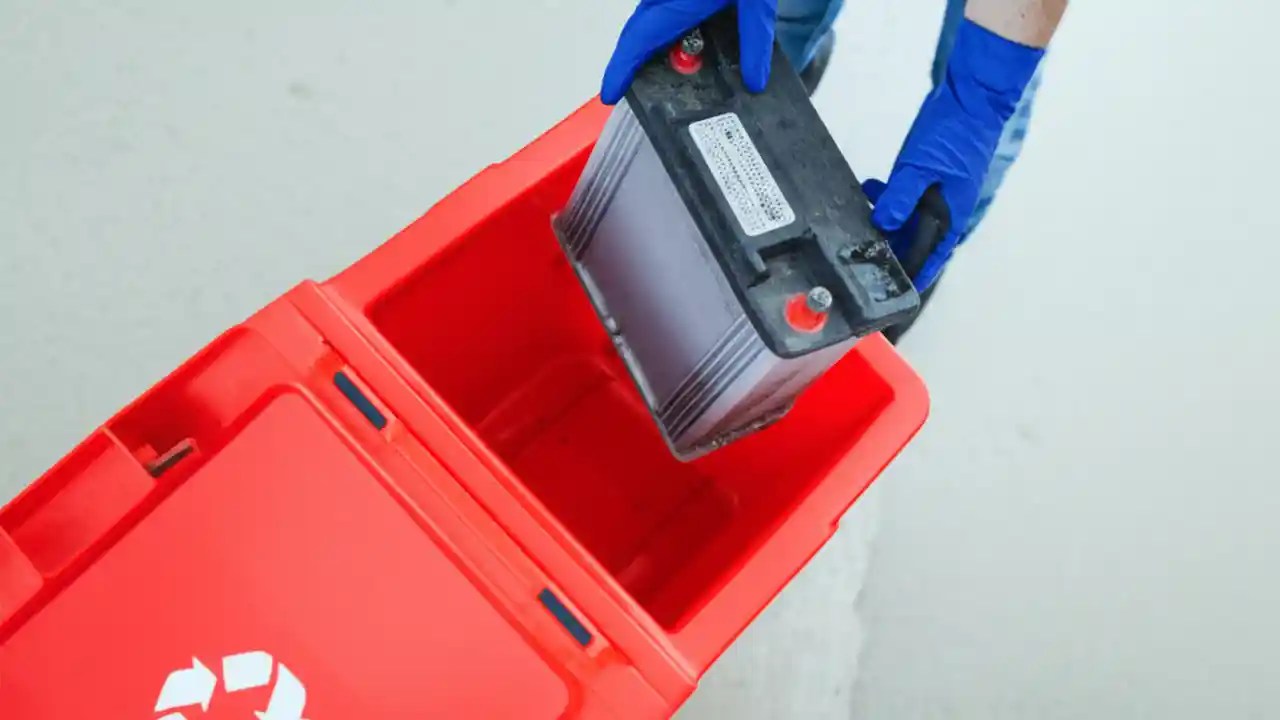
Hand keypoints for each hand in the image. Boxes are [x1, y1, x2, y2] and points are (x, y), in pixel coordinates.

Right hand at [601, 0, 778, 104]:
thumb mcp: (756, 1)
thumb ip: (755, 40)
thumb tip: (754, 78)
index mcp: (678, 0)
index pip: (638, 40)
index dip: (620, 69)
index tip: (609, 93)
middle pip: (637, 28)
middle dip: (633, 58)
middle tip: (631, 81)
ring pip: (647, 12)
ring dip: (649, 36)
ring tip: (659, 58)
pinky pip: (657, 1)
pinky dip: (661, 17)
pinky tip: (682, 25)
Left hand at [865, 20, 1043, 289]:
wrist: (971, 95)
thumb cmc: (954, 134)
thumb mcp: (920, 167)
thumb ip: (901, 197)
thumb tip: (883, 225)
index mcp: (951, 216)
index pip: (930, 259)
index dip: (911, 277)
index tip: (890, 294)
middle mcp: (944, 210)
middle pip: (913, 241)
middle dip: (888, 247)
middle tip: (858, 254)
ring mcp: (936, 191)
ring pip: (906, 218)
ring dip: (884, 220)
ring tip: (857, 218)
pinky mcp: (926, 173)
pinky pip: (905, 195)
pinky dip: (888, 196)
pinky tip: (870, 189)